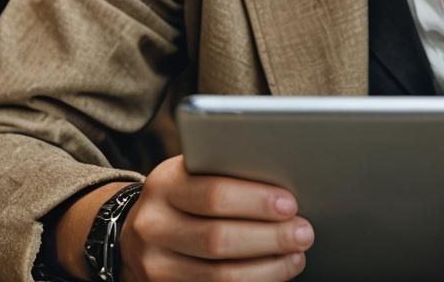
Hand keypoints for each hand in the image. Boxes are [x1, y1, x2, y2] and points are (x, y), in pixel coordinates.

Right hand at [121, 155, 313, 281]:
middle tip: (303, 232)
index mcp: (165, 184)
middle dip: (269, 238)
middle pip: (218, 240)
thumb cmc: (185, 192)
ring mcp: (155, 266)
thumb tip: (287, 182)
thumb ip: (228, 172)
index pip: (214, 195)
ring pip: (218, 276)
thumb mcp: (195, 171)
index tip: (291, 204)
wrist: (139, 230)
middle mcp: (153, 226)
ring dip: (267, 269)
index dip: (256, 202)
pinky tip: (274, 274)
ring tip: (296, 255)